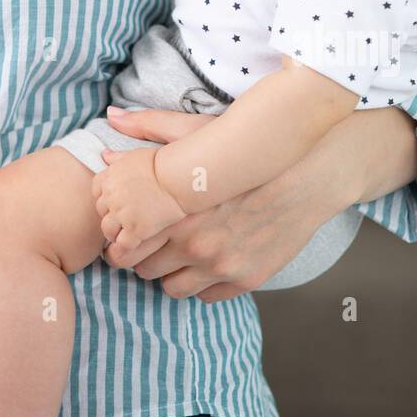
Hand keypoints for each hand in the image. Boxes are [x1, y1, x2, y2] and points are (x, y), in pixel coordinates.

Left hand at [92, 146, 186, 259]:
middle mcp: (112, 195)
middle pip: (101, 211)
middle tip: (124, 220)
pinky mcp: (136, 229)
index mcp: (111, 176)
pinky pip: (122, 245)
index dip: (107, 197)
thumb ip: (119, 157)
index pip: (96, 190)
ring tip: (128, 235)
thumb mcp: (137, 155)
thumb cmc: (164, 164)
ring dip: (116, 233)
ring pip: (108, 231)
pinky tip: (138, 243)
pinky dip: (127, 246)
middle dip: (112, 215)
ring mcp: (122, 213)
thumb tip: (105, 155)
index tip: (117, 201)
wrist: (181, 178)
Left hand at [98, 107, 334, 300]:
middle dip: (144, 258)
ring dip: (171, 274)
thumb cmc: (247, 152)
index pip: (127, 247)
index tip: (126, 235)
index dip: (121, 243)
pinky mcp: (245, 279)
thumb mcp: (197, 133)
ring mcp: (222, 266)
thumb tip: (111, 119)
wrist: (305, 174)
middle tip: (152, 244)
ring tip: (179, 254)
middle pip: (145, 271)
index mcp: (177, 212)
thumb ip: (151, 129)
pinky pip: (206, 296)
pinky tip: (207, 260)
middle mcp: (196, 245)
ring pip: (173, 289)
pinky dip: (202, 282)